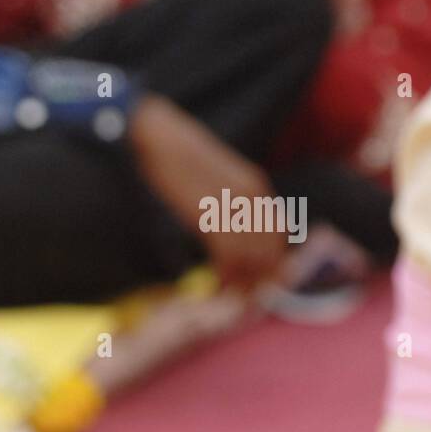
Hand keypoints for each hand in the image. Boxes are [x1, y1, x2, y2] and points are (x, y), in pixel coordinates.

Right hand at [129, 94, 285, 291]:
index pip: (276, 234)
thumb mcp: (210, 176)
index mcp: (255, 187)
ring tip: (229, 293)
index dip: (269, 262)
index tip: (255, 281)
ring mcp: (232, 205)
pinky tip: (216, 279)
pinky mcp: (210, 213)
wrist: (154, 136)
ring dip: (242, 278)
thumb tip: (223, 225)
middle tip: (243, 296)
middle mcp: (251, 196)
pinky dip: (225, 272)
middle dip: (260, 276)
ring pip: (251, 254)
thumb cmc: (174, 154)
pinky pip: (227, 253)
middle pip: (268, 248)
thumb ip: (224, 199)